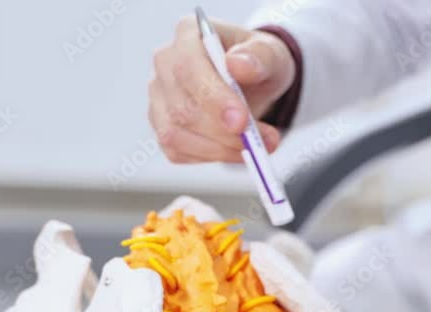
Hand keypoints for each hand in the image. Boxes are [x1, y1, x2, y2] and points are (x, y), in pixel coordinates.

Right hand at [148, 16, 295, 162]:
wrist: (253, 84)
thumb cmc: (258, 64)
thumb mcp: (271, 54)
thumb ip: (259, 57)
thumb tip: (238, 65)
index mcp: (188, 35)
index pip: (189, 68)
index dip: (213, 99)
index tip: (241, 122)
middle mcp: (165, 64)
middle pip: (181, 108)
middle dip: (223, 133)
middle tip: (262, 142)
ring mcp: (159, 98)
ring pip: (175, 135)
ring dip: (219, 150)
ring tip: (254, 149)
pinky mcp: (162, 127)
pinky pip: (178, 152)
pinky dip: (210, 158)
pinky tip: (233, 151)